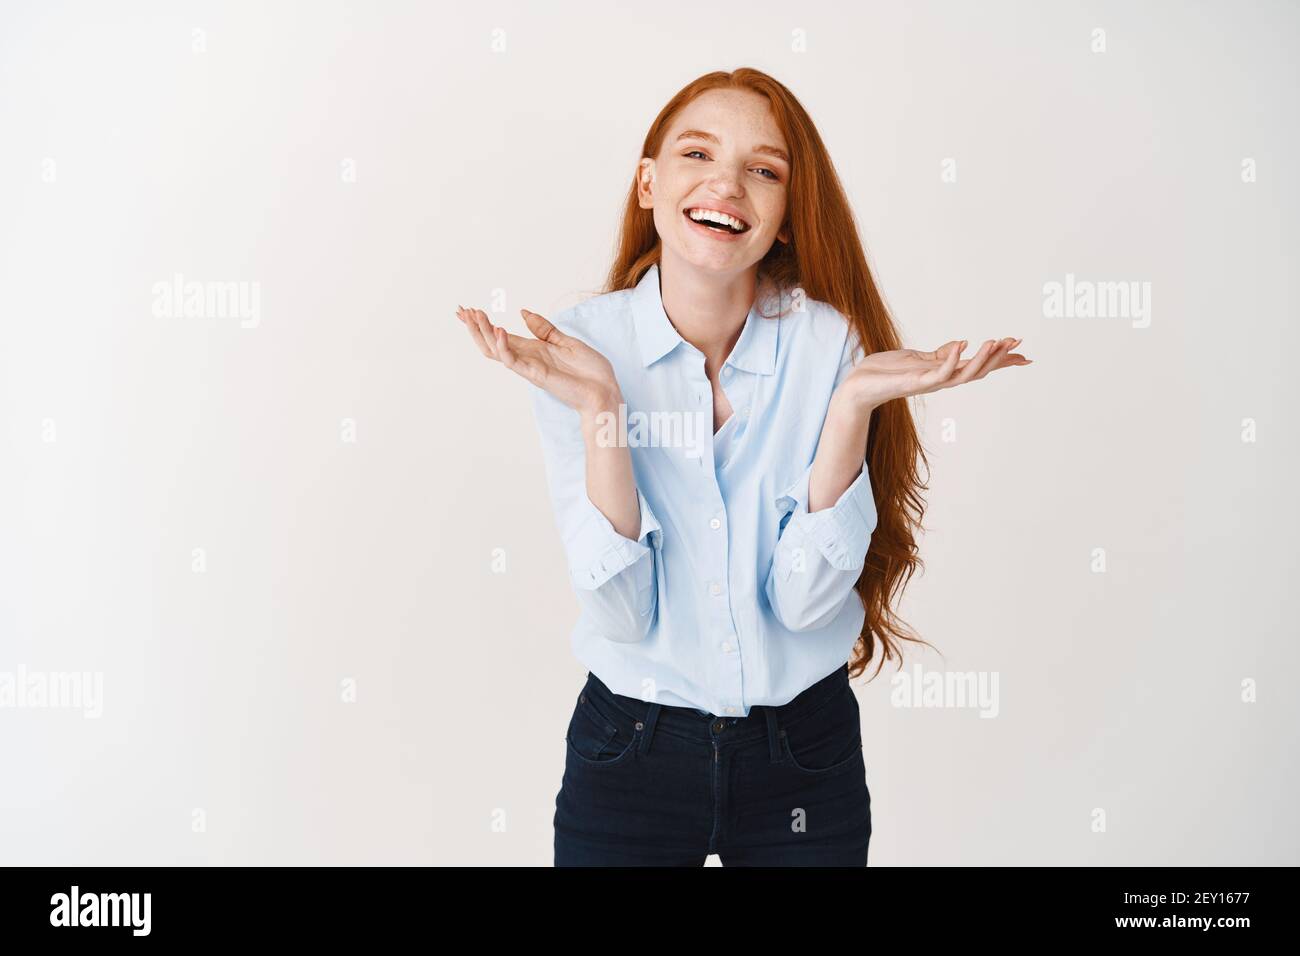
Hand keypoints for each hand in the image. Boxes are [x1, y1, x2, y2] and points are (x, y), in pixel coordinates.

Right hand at [456, 305, 621, 416]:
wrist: (605, 391)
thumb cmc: (590, 371)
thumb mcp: (566, 341)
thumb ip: (544, 328)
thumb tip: (522, 312)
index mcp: (533, 350)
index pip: (501, 335)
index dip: (484, 323)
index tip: (468, 310)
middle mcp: (527, 359)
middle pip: (492, 343)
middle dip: (475, 327)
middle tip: (461, 311)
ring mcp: (530, 368)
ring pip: (497, 351)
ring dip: (483, 333)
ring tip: (475, 315)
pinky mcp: (536, 375)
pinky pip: (514, 361)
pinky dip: (504, 346)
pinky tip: (499, 330)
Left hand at [837, 337, 1030, 408]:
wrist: (859, 385)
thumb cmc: (885, 372)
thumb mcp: (917, 358)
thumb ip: (939, 354)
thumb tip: (961, 344)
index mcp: (943, 373)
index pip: (978, 366)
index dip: (1000, 359)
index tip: (1022, 350)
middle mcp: (940, 381)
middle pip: (978, 371)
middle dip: (998, 358)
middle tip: (1017, 344)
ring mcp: (929, 382)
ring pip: (964, 374)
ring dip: (981, 359)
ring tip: (995, 341)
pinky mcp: (915, 382)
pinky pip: (939, 372)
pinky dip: (951, 359)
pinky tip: (962, 345)